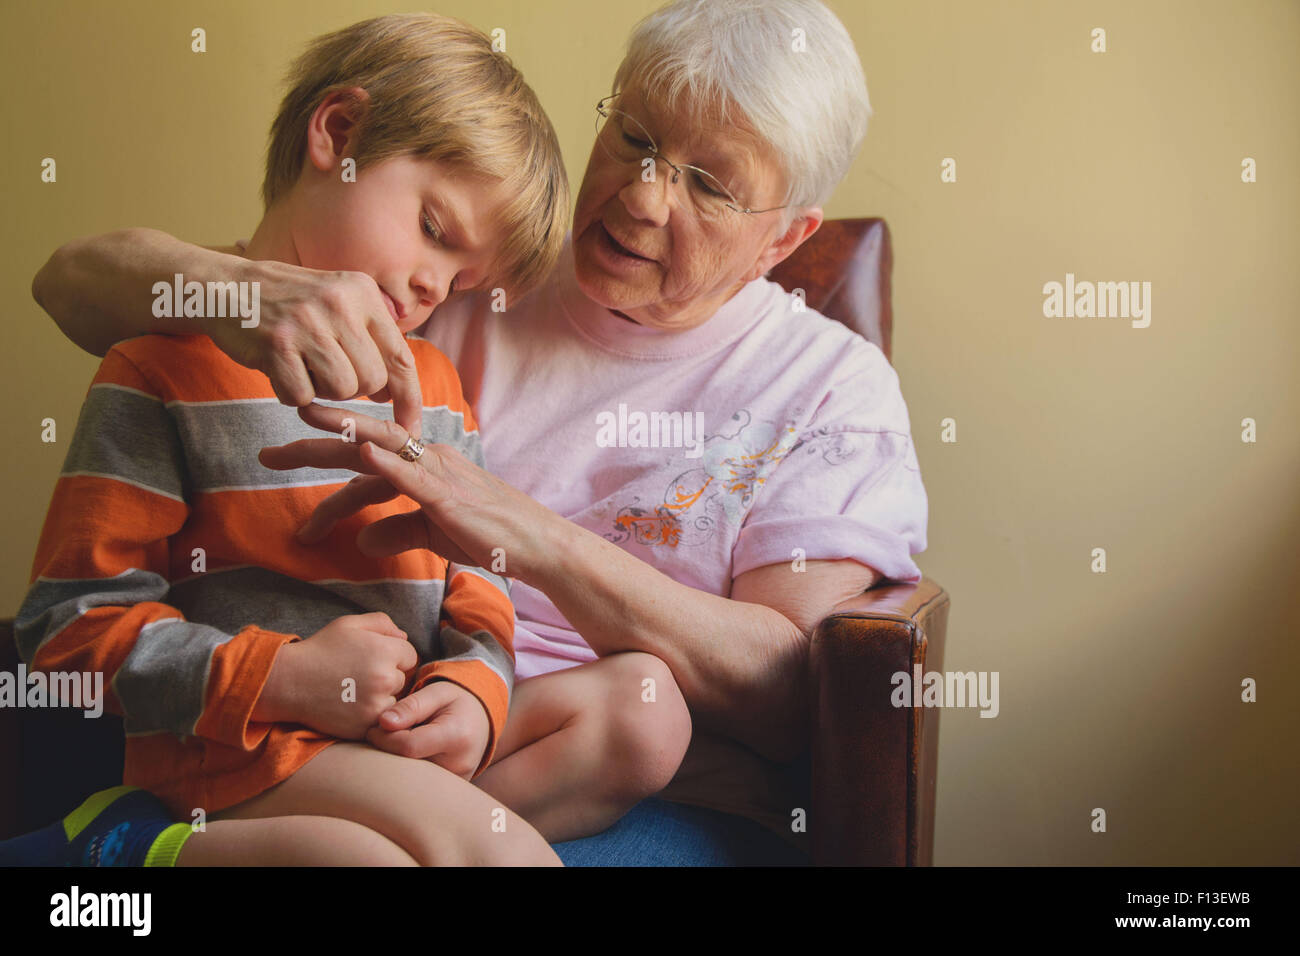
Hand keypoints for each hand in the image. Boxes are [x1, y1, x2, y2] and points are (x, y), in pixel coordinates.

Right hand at [208, 257, 424, 437]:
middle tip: (325, 369)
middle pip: (372, 379)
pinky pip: (301, 397)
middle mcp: (340, 303)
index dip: (409, 397)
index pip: (401, 356)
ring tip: (303, 366)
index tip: (411, 427)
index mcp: (362, 292)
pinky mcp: (276, 345)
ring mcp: (307, 323)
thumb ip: (369, 340)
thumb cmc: (289, 304)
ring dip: (323, 391)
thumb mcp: (337, 302)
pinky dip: (291, 393)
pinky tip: (279, 369)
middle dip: (353, 388)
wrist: (225, 287)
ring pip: (342, 390)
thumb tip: (390, 393)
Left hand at [258, 403, 562, 581]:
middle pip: (361, 444)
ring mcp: (439, 473)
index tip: (282, 458)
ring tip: (300, 428)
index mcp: (424, 465)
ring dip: (339, 437)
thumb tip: (360, 538)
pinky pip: (412, 474)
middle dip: (312, 444)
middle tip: (267, 452)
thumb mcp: (434, 534)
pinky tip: (361, 451)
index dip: (321, 458)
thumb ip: (397, 532)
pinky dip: (385, 460)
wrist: (538, 545)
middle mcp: (428, 459)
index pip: (363, 460)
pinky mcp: (449, 495)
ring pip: (380, 449)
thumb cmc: (493, 538)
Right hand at [260, 612, 417, 738]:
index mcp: (385, 651)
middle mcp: (384, 679)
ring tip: (353, 691)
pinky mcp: (365, 727)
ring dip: (381, 698)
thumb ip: (382, 623)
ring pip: (394, 701)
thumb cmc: (319, 650)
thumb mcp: (349, 624)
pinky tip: (350, 706)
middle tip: (359, 675)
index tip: (371, 658)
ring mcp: (375, 706)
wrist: (288, 682)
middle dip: (388, 676)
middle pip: (403, 679)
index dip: (393, 656)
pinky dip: (370, 716)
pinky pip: (381, 721)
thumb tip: (404, 637)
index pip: (410, 655)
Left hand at [366, 680, 491, 779]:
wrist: (480, 721)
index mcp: (457, 736)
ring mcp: (454, 782)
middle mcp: (459, 765)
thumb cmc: (456, 703)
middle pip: (406, 768)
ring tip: (397, 744)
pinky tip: (405, 758)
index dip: (383, 738)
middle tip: (381, 737)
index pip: (408, 746)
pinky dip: (404, 773)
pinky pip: (416, 787)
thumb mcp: (437, 693)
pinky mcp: (448, 792)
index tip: (373, 728)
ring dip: (394, 764)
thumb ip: (411, 706)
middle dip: (386, 753)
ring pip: (408, 781)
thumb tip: (383, 722)